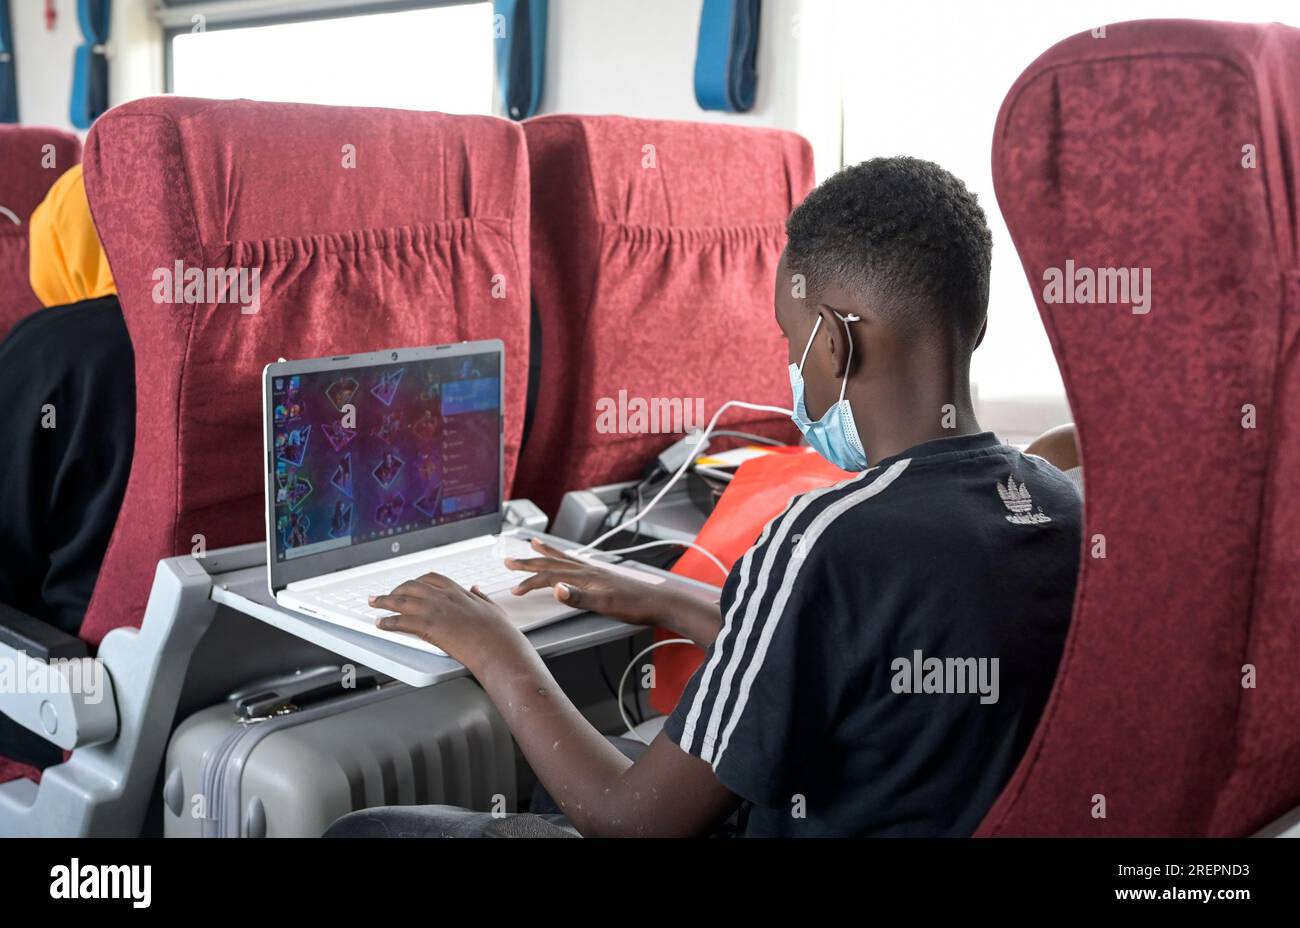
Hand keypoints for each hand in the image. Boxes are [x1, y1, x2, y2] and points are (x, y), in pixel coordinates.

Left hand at [369, 572, 523, 670]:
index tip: (410, 586)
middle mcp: (443, 597)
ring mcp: (434, 610)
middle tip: (386, 595)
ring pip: (401, 600)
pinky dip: (387, 622)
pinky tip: (380, 624)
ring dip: (384, 601)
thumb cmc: (498, 632)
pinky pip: (400, 621)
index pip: (431, 579)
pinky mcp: (428, 625)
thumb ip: (481, 597)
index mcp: (458, 592)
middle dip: (396, 589)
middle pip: (412, 586)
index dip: (417, 582)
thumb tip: (476, 589)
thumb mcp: (492, 608)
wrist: (496, 646)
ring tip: (374, 603)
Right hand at [506, 538, 722, 643]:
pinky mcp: (602, 575)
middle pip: (552, 564)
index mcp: (584, 577)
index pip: (549, 577)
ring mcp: (595, 571)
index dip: (530, 583)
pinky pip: (576, 562)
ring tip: (533, 544)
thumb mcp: (605, 604)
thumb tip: (555, 589)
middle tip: (509, 559)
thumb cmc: (634, 606)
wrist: (659, 603)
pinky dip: (564, 558)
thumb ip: (578, 597)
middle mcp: (587, 570)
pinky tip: (565, 560)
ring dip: (545, 553)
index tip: (514, 590)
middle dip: (529, 562)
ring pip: (563, 559)